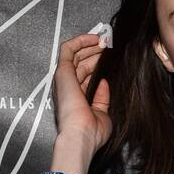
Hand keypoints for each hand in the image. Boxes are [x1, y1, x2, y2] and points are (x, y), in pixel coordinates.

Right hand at [52, 32, 111, 157]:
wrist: (82, 135)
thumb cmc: (91, 132)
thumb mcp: (102, 113)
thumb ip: (102, 98)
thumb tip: (103, 83)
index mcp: (76, 97)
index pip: (86, 75)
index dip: (97, 63)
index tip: (110, 58)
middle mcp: (69, 87)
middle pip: (82, 63)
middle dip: (96, 52)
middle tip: (110, 45)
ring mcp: (65, 79)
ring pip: (76, 54)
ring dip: (91, 45)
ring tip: (105, 40)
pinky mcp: (63, 71)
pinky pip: (68, 49)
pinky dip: (80, 41)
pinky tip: (94, 38)